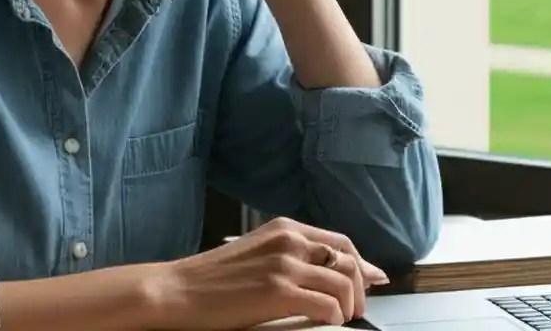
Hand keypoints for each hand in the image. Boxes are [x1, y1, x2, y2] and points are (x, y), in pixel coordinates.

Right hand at [150, 217, 388, 329]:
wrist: (177, 291)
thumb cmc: (212, 278)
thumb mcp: (257, 251)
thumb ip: (289, 254)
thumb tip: (322, 271)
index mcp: (286, 228)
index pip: (340, 242)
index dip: (362, 263)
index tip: (374, 279)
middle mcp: (290, 240)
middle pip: (347, 261)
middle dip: (361, 287)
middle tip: (358, 308)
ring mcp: (285, 265)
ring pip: (342, 283)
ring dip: (350, 305)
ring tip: (343, 318)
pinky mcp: (277, 291)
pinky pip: (326, 305)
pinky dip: (333, 316)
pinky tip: (327, 322)